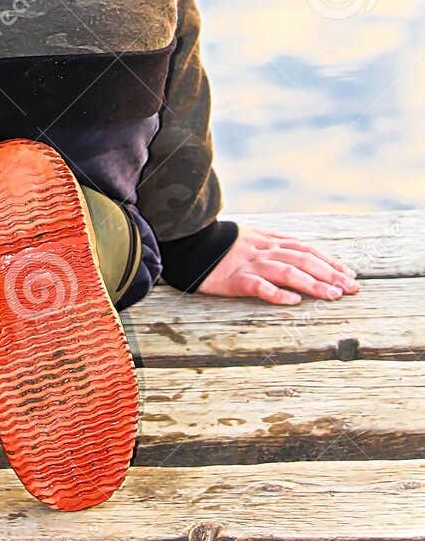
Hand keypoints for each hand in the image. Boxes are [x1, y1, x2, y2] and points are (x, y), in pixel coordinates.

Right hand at [197, 227, 357, 304]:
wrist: (189, 243)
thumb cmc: (222, 246)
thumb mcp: (251, 239)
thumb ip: (274, 245)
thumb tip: (302, 255)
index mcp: (269, 240)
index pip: (306, 249)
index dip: (330, 261)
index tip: (350, 274)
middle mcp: (264, 250)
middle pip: (303, 260)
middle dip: (330, 274)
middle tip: (352, 289)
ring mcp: (250, 264)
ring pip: (287, 272)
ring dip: (312, 284)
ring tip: (332, 296)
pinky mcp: (235, 279)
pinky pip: (259, 286)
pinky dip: (277, 293)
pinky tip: (293, 302)